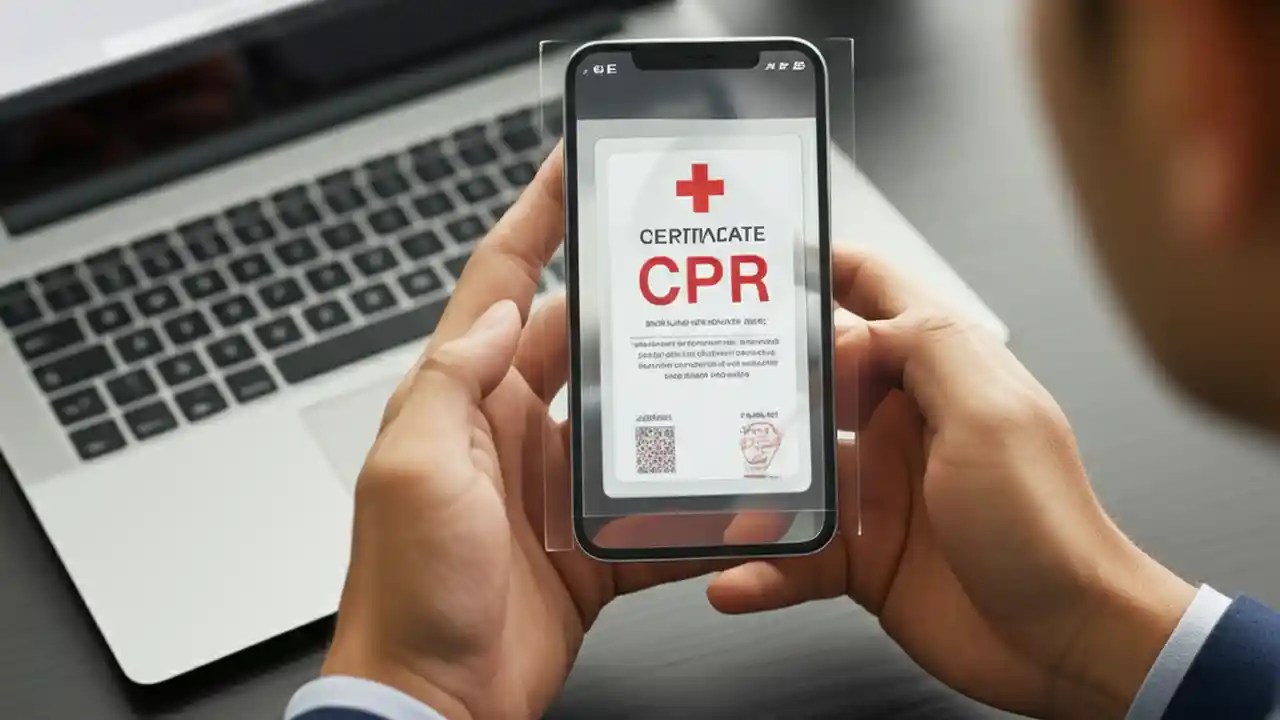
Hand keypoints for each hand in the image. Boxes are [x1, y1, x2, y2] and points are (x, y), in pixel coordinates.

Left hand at [322, 148, 718, 718]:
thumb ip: (454, 380)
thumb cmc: (408, 595)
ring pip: (628, 424)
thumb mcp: (417, 471)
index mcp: (462, 402)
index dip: (538, 219)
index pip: (502, 286)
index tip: (574, 168)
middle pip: (582, 346)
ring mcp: (550, 490)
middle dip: (632, 309)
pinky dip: (691, 503)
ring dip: (673, 405)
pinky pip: (650, 509)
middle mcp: (509, 435)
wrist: (434, 705)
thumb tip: (497, 306)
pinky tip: (730, 494)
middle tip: (689, 274)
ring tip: (728, 375)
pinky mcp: (587, 546)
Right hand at [707, 248, 1195, 719]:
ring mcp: (878, 490)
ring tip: (708, 507)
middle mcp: (902, 424)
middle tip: (694, 387)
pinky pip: (794, 554)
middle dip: (752, 383)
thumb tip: (849, 325)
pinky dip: (761, 570)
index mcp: (939, 373)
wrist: (1066, 643)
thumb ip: (925, 347)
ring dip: (746, 493)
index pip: (872, 294)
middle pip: (808, 383)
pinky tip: (736, 579)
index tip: (755, 263)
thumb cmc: (1047, 528)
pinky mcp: (861, 554)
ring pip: (788, 475)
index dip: (818, 268)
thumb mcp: (990, 415)